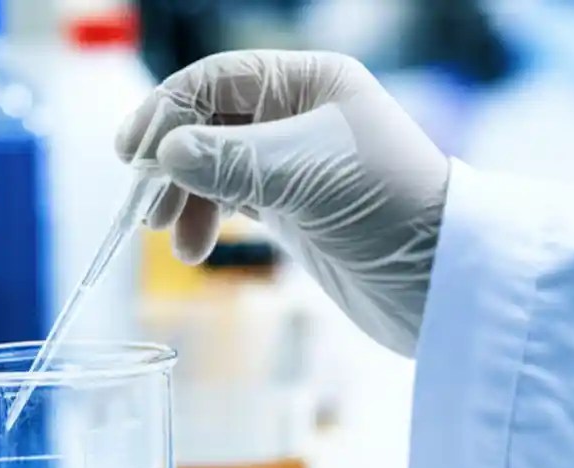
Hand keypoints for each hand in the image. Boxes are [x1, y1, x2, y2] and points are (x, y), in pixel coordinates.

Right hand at [115, 50, 449, 356]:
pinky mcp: (291, 208)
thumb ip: (228, 159)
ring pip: (212, 167)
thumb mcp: (305, 174)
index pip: (216, 80)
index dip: (167, 111)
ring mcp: (292, 162)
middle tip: (146, 208)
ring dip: (184, 200)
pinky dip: (204, 220)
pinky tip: (195, 248)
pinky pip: (228, 200)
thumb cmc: (390, 208)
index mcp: (308, 82)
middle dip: (171, 163)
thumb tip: (162, 154)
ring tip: (178, 244)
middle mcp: (297, 115)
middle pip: (206, 124)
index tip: (131, 153)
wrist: (442, 281)